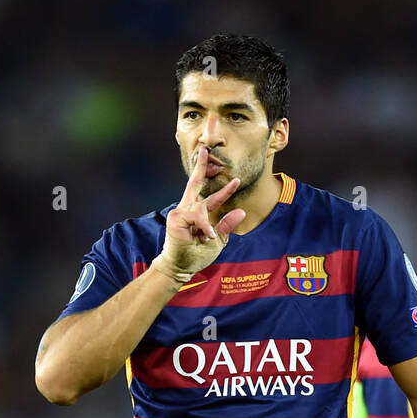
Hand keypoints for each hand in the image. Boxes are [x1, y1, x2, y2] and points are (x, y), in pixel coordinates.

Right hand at [151, 147, 246, 283]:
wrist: (180, 268)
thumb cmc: (196, 256)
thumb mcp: (217, 241)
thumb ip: (227, 226)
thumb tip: (241, 211)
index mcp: (198, 213)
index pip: (212, 198)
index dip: (226, 190)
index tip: (237, 181)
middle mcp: (188, 208)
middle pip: (195, 182)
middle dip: (200, 166)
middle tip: (205, 149)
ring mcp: (180, 212)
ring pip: (200, 206)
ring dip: (206, 223)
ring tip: (208, 237)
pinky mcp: (175, 218)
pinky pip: (195, 215)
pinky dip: (203, 225)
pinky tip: (206, 235)